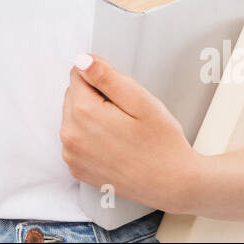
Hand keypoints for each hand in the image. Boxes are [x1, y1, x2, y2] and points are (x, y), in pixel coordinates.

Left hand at [60, 53, 204, 215]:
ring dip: (91, 117)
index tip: (122, 96)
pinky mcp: (76, 168)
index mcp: (84, 113)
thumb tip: (82, 60)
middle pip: (73, 95)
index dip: (102, 79)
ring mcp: (71, 155)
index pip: (78, 74)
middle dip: (95, 97)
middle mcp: (70, 135)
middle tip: (126, 115)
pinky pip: (75, 139)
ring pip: (73, 116)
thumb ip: (107, 76)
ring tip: (122, 132)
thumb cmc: (162, 142)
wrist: (173, 184)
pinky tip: (114, 145)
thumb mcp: (141, 100)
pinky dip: (90, 137)